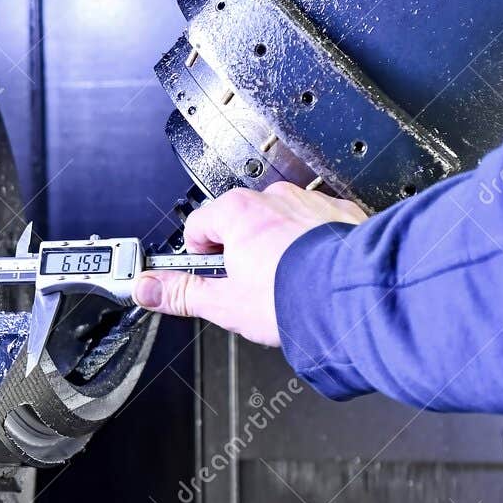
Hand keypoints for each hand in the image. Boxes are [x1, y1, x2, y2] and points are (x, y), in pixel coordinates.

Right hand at [133, 182, 366, 344]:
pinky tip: (314, 272)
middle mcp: (274, 198)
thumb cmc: (294, 297)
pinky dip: (312, 244)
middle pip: (239, 222)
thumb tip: (147, 289)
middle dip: (240, 252)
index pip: (198, 225)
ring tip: (287, 282)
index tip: (208, 276)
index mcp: (238, 212)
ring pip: (280, 222)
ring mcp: (309, 203)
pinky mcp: (340, 213)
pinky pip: (315, 225)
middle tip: (250, 287)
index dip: (200, 256)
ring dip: (277, 246)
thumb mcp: (226, 304)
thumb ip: (182, 293)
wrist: (355, 299)